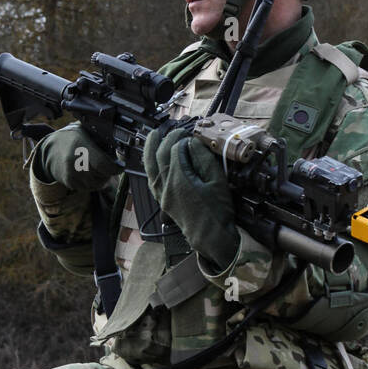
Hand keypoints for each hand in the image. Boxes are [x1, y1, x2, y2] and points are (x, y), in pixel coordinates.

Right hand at [35, 122, 120, 191]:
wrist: (49, 150)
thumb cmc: (71, 138)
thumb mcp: (84, 130)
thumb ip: (101, 136)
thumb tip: (120, 142)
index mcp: (82, 147)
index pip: (104, 164)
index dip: (116, 168)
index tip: (120, 166)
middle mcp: (76, 163)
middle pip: (102, 176)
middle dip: (109, 171)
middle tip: (110, 164)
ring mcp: (72, 175)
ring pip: (97, 184)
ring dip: (102, 178)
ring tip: (98, 167)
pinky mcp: (70, 183)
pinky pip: (89, 187)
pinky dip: (92, 182)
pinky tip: (89, 172)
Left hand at [143, 124, 238, 270]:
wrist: (211, 237)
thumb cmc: (218, 211)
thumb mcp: (217, 180)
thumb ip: (203, 158)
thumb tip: (192, 143)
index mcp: (180, 179)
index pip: (176, 149)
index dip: (184, 138)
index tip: (193, 135)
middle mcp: (166, 186)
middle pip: (161, 154)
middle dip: (170, 138)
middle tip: (179, 131)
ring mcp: (161, 194)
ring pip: (150, 166)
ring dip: (151, 148)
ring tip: (154, 135)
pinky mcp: (162, 200)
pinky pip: (151, 178)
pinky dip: (150, 165)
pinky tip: (153, 158)